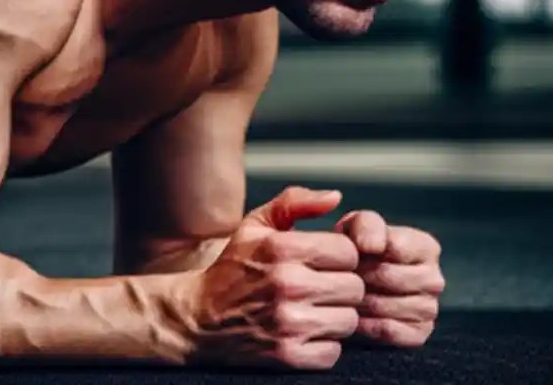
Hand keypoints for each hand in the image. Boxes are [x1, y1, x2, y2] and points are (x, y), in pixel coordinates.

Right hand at [191, 187, 363, 370]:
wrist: (198, 318)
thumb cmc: (231, 270)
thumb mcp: (254, 226)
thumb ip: (294, 203)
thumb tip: (335, 197)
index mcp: (281, 248)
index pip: (348, 252)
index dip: (339, 258)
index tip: (322, 264)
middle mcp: (286, 283)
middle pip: (354, 287)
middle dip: (340, 288)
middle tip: (317, 289)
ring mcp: (287, 322)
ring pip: (348, 321)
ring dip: (334, 318)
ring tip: (310, 311)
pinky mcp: (287, 355)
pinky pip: (333, 352)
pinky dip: (322, 346)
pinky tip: (303, 334)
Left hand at [336, 211, 444, 347]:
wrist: (351, 282)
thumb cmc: (356, 246)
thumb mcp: (358, 225)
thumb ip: (367, 225)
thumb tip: (372, 246)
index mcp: (426, 247)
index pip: (396, 248)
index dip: (365, 251)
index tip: (352, 253)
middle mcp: (435, 279)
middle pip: (390, 278)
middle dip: (359, 276)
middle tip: (343, 277)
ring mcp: (430, 308)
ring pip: (388, 306)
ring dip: (360, 301)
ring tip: (347, 294)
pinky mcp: (419, 333)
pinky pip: (390, 331)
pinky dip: (367, 325)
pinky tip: (356, 315)